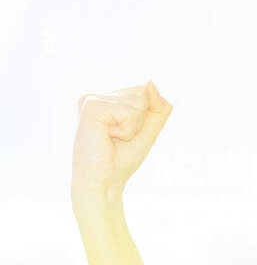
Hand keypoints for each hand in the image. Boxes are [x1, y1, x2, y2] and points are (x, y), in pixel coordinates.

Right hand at [71, 80, 171, 207]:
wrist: (103, 182)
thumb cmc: (122, 159)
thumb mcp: (148, 131)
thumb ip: (157, 108)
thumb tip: (150, 82)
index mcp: (105, 99)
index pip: (144, 91)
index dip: (145, 116)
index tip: (126, 134)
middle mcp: (96, 95)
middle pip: (143, 92)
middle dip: (140, 120)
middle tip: (119, 137)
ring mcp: (91, 98)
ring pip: (138, 100)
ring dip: (133, 126)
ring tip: (113, 138)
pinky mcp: (91, 106)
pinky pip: (130, 111)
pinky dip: (128, 129)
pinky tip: (108, 136)